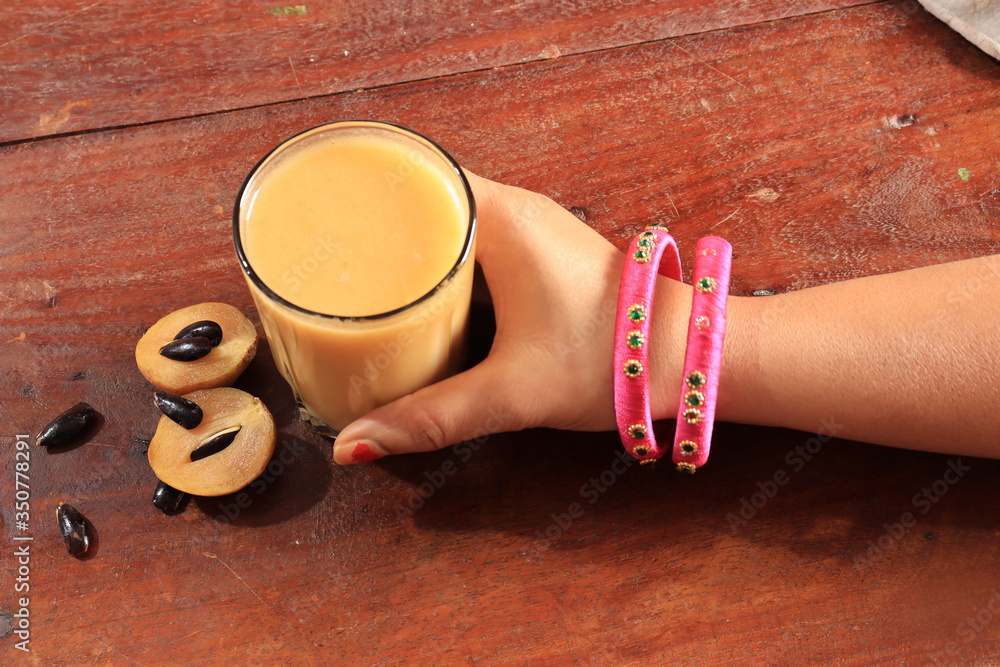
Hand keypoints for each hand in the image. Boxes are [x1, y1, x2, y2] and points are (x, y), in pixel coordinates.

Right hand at [332, 172, 688, 463]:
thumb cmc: (611, 360)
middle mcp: (515, 210)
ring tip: (356, 271)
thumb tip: (356, 445)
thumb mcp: (509, 393)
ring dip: (411, 243)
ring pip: (452, 221)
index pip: (414, 176)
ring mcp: (531, 229)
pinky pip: (475, 242)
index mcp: (501, 220)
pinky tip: (418, 293)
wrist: (685, 357)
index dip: (362, 190)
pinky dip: (442, 261)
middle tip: (326, 252)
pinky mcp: (540, 254)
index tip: (320, 212)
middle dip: (376, 223)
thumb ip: (428, 418)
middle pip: (426, 197)